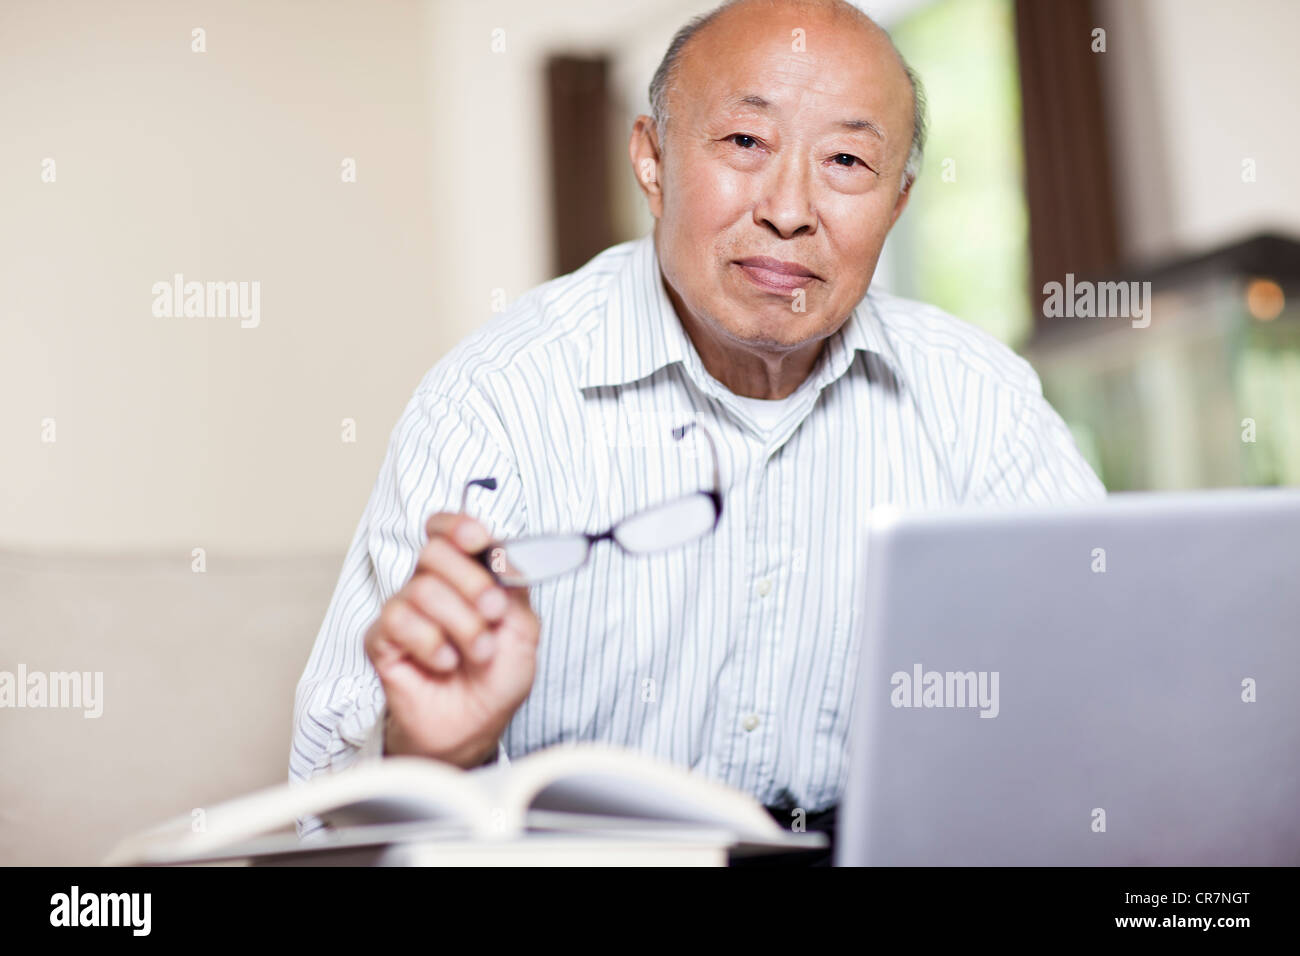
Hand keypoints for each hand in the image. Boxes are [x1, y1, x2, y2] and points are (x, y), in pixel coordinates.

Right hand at [363, 513, 539, 767]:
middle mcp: (430, 585)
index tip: (479, 540)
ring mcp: (404, 611)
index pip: (445, 530)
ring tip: (478, 654)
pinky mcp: (382, 640)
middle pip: (434, 553)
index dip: (458, 526)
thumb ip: (514, 586)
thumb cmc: (497, 676)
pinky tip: (445, 663)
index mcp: (463, 574)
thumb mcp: (523, 629)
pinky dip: (432, 644)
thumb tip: (500, 552)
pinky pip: (398, 621)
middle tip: (494, 614)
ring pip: (421, 590)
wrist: (476, 726)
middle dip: (472, 582)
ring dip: (462, 624)